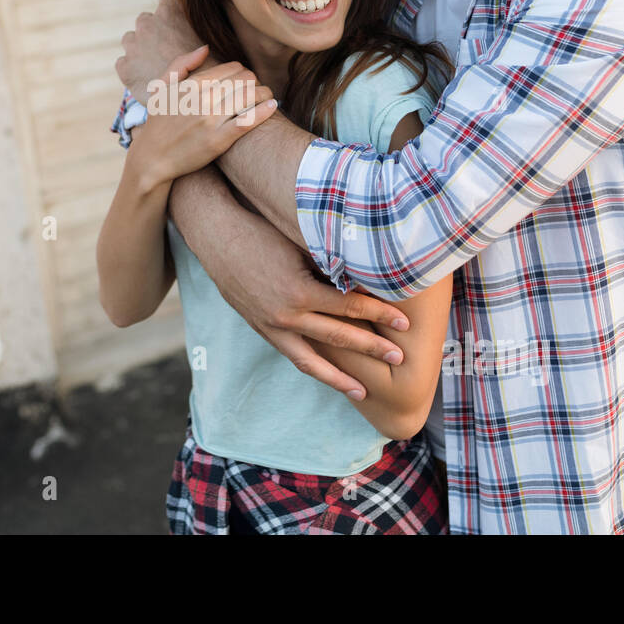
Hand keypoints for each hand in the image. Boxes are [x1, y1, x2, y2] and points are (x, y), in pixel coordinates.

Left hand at [116, 0, 212, 104]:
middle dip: (155, 34)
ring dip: (142, 50)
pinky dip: (134, 70)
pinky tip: (150, 79)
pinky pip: (125, 64)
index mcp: (170, 9)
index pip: (168, 3)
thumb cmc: (214, 65)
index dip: (174, 18)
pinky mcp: (125, 67)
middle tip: (170, 52)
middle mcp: (148, 23)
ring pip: (132, 41)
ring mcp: (134, 45)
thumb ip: (212, 7)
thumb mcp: (219, 29)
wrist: (198, 98)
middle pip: (147, 21)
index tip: (181, 31)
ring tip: (158, 67)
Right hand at [129, 46, 276, 189]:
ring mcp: (210, 120)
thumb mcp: (162, 88)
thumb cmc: (158, 123)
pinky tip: (272, 106)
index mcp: (191, 84)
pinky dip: (263, 111)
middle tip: (258, 89)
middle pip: (244, 80)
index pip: (232, 68)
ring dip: (264, 94)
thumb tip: (206, 48)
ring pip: (249, 97)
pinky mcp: (218, 141)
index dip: (243, 72)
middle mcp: (202, 99)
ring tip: (267, 97)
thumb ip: (181, 64)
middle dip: (255, 82)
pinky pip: (247, 121)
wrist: (152, 159)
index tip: (246, 80)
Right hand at [202, 200, 409, 399]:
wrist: (218, 238)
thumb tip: (368, 276)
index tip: (404, 323)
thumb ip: (330, 266)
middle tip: (399, 358)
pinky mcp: (262, 329)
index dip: (380, 314)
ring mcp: (271, 326)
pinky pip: (292, 355)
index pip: (350, 306)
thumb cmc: (264, 232)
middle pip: (338, 338)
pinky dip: (313, 367)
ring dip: (339, 378)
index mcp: (299, 291)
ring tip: (363, 391)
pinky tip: (330, 375)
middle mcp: (285, 315)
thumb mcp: (301, 245)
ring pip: (311, 361)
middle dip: (371, 348)